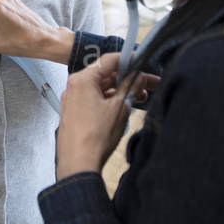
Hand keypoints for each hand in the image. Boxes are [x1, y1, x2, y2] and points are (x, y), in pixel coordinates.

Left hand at [55, 52, 158, 177]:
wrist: (78, 163)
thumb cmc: (96, 135)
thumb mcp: (120, 108)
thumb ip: (131, 87)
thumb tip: (139, 76)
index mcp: (82, 79)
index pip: (109, 60)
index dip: (130, 59)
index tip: (144, 61)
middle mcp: (74, 86)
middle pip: (106, 75)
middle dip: (129, 78)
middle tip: (151, 83)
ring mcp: (73, 100)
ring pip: (101, 89)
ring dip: (122, 90)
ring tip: (143, 97)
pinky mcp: (74, 113)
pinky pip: (94, 100)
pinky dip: (110, 100)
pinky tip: (126, 106)